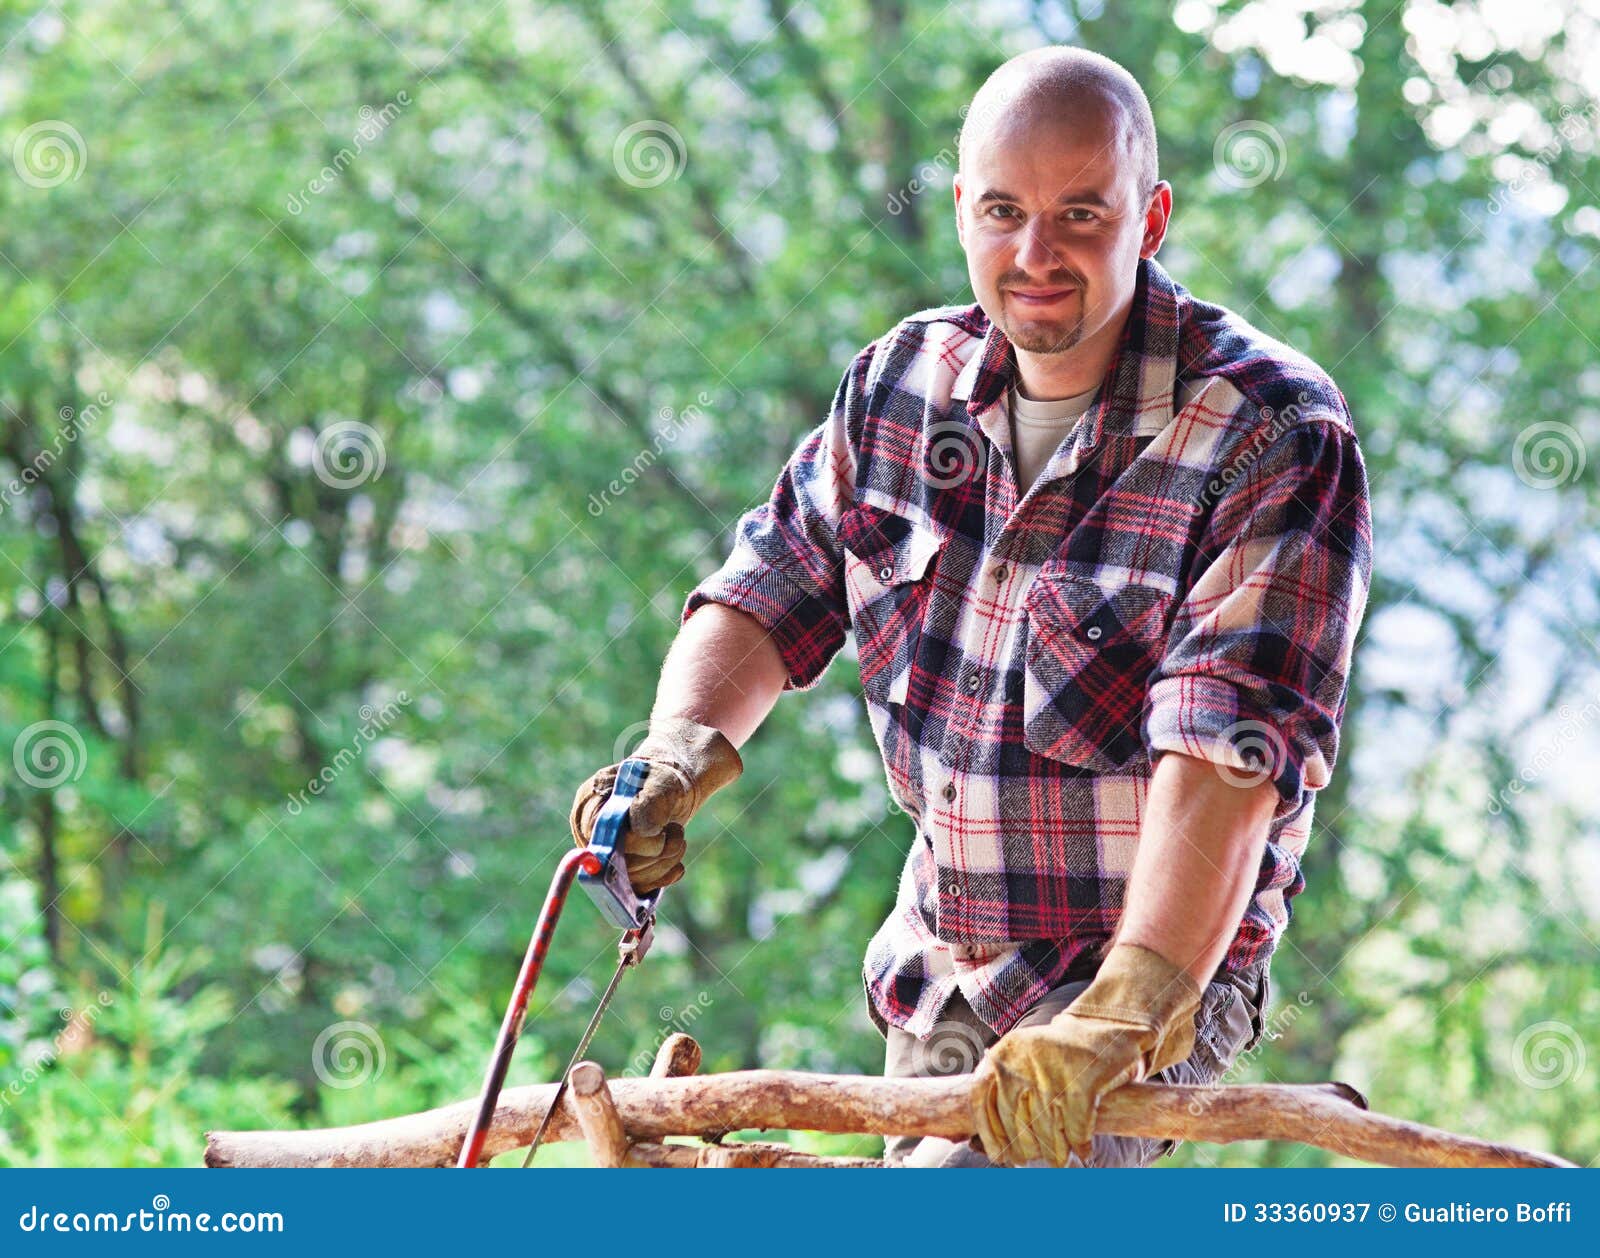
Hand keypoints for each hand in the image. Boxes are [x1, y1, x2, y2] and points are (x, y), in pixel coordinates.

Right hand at [569, 717, 742, 893]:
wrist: (673, 784)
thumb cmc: (663, 776)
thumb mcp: (661, 780)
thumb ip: (650, 801)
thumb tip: (640, 831)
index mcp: (589, 805)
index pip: (601, 837)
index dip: (634, 843)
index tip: (661, 833)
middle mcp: (590, 833)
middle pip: (615, 864)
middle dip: (655, 853)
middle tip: (676, 831)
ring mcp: (604, 853)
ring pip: (628, 879)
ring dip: (663, 863)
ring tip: (678, 838)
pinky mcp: (621, 869)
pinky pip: (637, 888)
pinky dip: (662, 879)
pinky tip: (676, 865)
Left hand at [968, 942, 1201, 1165]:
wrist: (1109, 1024)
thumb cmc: (1062, 1053)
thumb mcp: (1024, 1057)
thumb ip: (1005, 1086)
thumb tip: (987, 1139)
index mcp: (1003, 1053)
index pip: (981, 1101)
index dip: (989, 1134)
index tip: (998, 1155)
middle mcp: (1022, 1061)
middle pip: (1015, 1122)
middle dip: (1025, 1148)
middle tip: (1033, 1159)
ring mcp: (1052, 1071)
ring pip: (1047, 1131)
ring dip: (1055, 1153)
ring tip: (1059, 1161)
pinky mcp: (1083, 1082)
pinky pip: (1077, 1128)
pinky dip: (1080, 1144)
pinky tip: (1083, 1150)